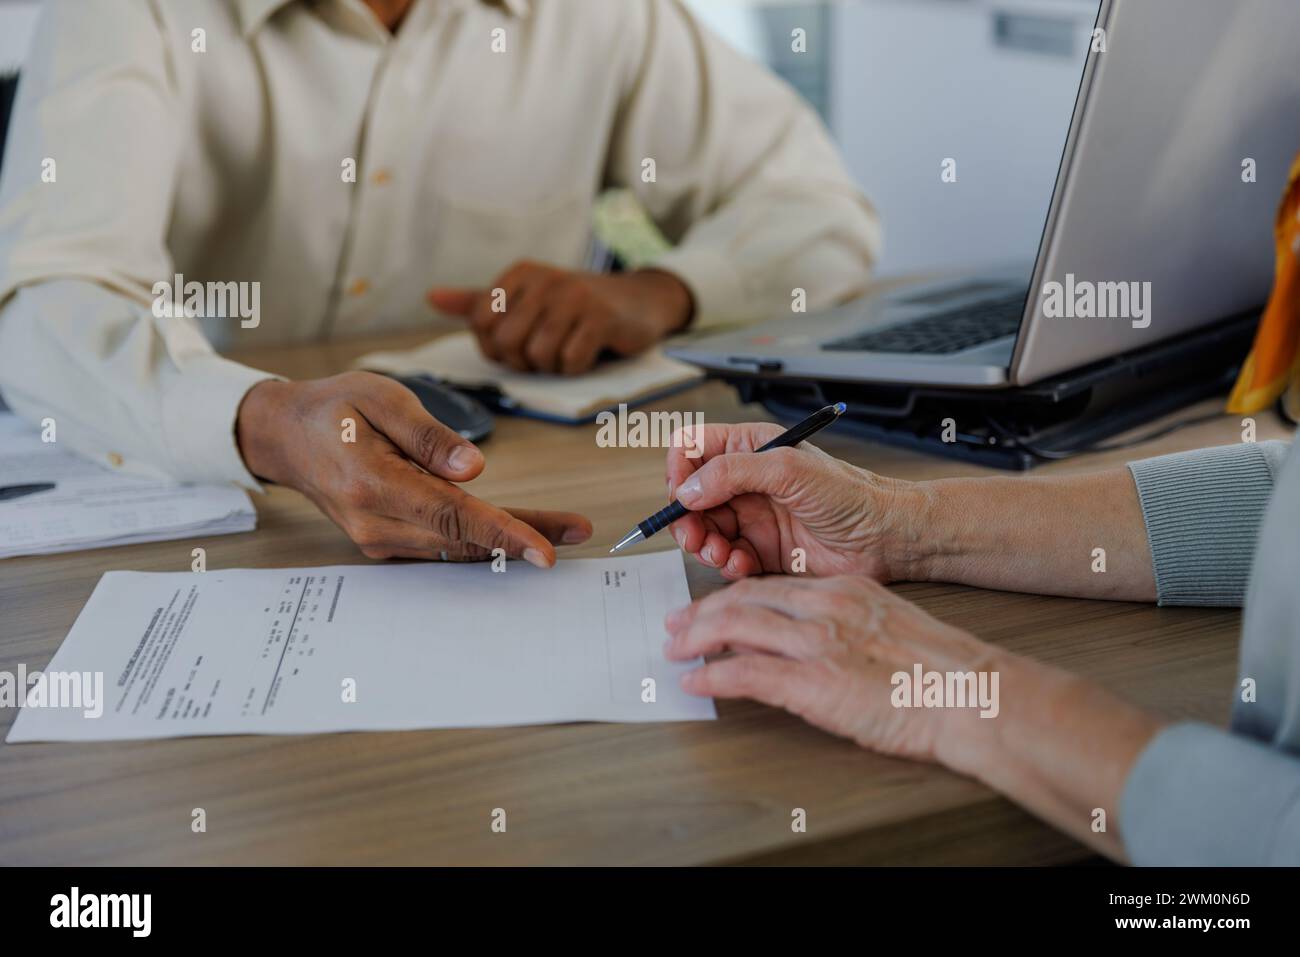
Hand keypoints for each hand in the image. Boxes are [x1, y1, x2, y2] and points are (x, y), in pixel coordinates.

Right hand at [235, 372, 591, 564]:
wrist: (284, 437)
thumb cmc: (334, 409)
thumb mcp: (380, 398)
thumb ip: (428, 435)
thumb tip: (474, 468)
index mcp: (374, 484)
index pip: (452, 515)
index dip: (503, 534)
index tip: (545, 551)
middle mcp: (376, 523)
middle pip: (464, 538)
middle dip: (525, 535)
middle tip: (578, 530)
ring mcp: (379, 539)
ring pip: (457, 547)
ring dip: (509, 539)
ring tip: (562, 528)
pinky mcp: (386, 541)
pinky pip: (441, 545)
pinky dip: (480, 539)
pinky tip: (518, 531)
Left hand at [428, 262, 692, 374]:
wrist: (639, 301)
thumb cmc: (576, 305)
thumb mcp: (526, 298)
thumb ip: (478, 301)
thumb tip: (431, 298)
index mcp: (520, 273)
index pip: (481, 323)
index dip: (496, 347)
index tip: (520, 343)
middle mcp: (545, 279)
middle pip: (507, 341)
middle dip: (523, 361)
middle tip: (545, 354)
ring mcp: (575, 297)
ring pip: (538, 354)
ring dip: (551, 367)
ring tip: (566, 352)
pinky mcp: (602, 318)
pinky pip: (570, 361)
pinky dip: (575, 369)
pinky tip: (587, 354)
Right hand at [665, 422, 926, 580]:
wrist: (885, 538)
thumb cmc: (850, 495)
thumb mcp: (788, 470)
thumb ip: (732, 473)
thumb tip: (688, 489)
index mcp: (749, 449)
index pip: (693, 449)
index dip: (679, 471)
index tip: (682, 495)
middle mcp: (746, 482)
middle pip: (691, 496)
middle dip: (686, 518)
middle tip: (694, 536)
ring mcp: (752, 517)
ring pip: (703, 530)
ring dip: (704, 545)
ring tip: (720, 553)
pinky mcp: (761, 550)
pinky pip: (725, 558)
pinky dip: (726, 565)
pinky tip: (742, 565)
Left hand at [665, 574, 1166, 861]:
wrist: (973, 696)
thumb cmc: (941, 671)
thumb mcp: (890, 627)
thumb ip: (849, 624)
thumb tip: (819, 640)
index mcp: (843, 592)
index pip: (770, 585)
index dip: (730, 595)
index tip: (709, 606)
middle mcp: (825, 608)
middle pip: (743, 599)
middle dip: (702, 612)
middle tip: (676, 625)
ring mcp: (817, 643)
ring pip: (736, 626)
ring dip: (696, 638)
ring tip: (675, 649)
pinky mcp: (814, 682)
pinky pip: (746, 673)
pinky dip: (713, 676)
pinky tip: (696, 681)